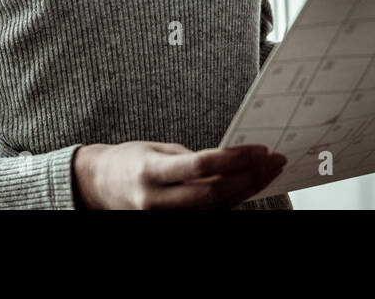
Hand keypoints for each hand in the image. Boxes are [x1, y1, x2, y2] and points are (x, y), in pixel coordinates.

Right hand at [72, 141, 286, 208]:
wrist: (100, 187)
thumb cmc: (129, 161)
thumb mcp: (157, 149)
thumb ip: (191, 158)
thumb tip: (232, 160)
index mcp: (151, 172)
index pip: (200, 165)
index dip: (234, 158)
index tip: (260, 148)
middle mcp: (158, 200)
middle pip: (215, 193)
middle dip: (250, 177)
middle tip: (274, 160)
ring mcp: (166, 218)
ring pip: (217, 208)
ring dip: (248, 190)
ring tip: (269, 171)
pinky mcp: (173, 225)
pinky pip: (210, 216)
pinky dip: (233, 201)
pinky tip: (249, 186)